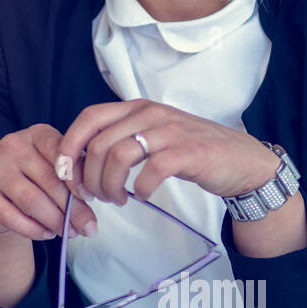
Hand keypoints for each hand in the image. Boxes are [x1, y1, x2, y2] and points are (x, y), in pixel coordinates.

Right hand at [0, 123, 100, 241]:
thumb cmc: (36, 183)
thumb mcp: (57, 172)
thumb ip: (74, 178)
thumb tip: (92, 200)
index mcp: (36, 134)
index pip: (61, 151)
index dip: (77, 177)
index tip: (90, 198)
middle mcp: (11, 144)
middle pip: (48, 179)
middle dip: (72, 208)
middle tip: (87, 227)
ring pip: (31, 200)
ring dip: (54, 221)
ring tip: (69, 233)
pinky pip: (10, 216)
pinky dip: (33, 229)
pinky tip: (46, 234)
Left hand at [55, 99, 278, 205]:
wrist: (240, 160)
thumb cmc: (190, 151)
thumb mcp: (151, 136)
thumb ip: (120, 140)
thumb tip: (78, 162)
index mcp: (136, 107)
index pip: (89, 117)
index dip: (69, 145)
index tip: (66, 173)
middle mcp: (150, 113)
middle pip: (98, 144)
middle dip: (88, 177)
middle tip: (96, 196)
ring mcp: (170, 130)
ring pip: (118, 156)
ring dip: (109, 186)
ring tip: (117, 199)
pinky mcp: (189, 151)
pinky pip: (150, 171)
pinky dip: (140, 189)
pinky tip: (142, 196)